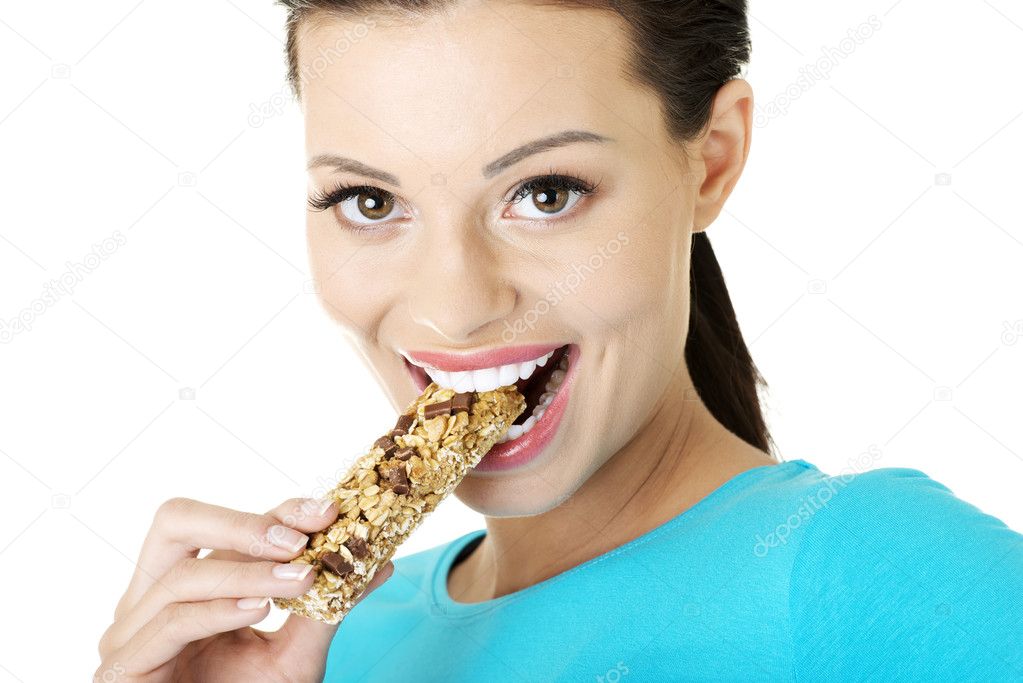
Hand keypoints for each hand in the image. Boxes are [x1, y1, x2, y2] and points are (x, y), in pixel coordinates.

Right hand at [96, 497, 392, 681]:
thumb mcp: (295, 656)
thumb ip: (329, 609)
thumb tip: (382, 563)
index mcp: (189, 586)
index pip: (227, 526)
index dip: (278, 511)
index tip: (330, 511)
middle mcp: (151, 599)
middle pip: (175, 521)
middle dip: (243, 523)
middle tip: (299, 540)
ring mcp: (129, 632)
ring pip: (182, 574)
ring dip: (248, 572)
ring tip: (300, 580)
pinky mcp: (122, 667)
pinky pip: (172, 622)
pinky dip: (219, 609)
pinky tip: (260, 608)